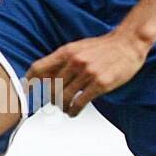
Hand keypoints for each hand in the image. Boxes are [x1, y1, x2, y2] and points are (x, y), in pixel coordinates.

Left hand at [27, 29, 149, 117]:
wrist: (128, 43)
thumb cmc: (103, 47)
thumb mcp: (79, 48)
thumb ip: (63, 60)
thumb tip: (46, 75)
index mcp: (67, 51)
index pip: (39, 68)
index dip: (29, 81)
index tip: (26, 91)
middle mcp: (74, 61)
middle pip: (51, 87)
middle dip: (50, 99)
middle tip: (53, 104)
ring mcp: (87, 73)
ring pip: (64, 97)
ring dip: (62, 107)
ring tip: (65, 109)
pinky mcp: (100, 83)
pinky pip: (79, 102)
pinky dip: (73, 110)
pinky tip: (74, 112)